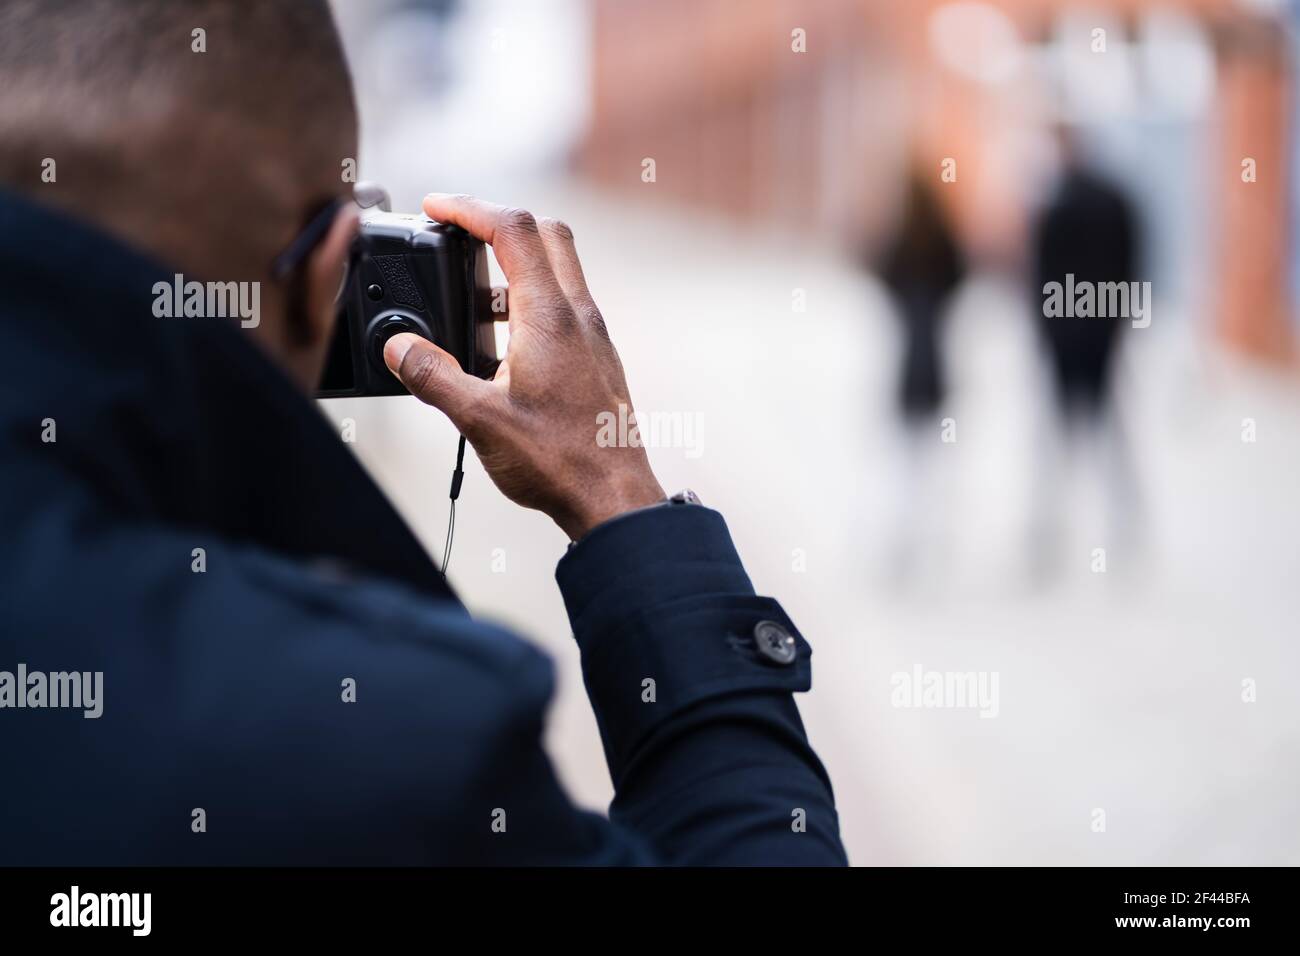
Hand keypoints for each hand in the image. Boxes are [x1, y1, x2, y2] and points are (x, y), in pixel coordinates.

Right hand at [383, 193, 665, 540]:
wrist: (614, 498)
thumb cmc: (560, 462)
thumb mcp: (480, 420)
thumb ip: (433, 377)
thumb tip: (399, 347)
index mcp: (550, 317)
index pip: (512, 228)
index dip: (468, 207)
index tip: (434, 206)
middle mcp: (579, 315)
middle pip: (545, 233)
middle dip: (496, 221)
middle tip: (455, 233)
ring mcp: (592, 335)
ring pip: (557, 268)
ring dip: (514, 263)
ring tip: (469, 291)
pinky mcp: (596, 357)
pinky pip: (563, 305)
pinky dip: (528, 299)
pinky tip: (501, 339)